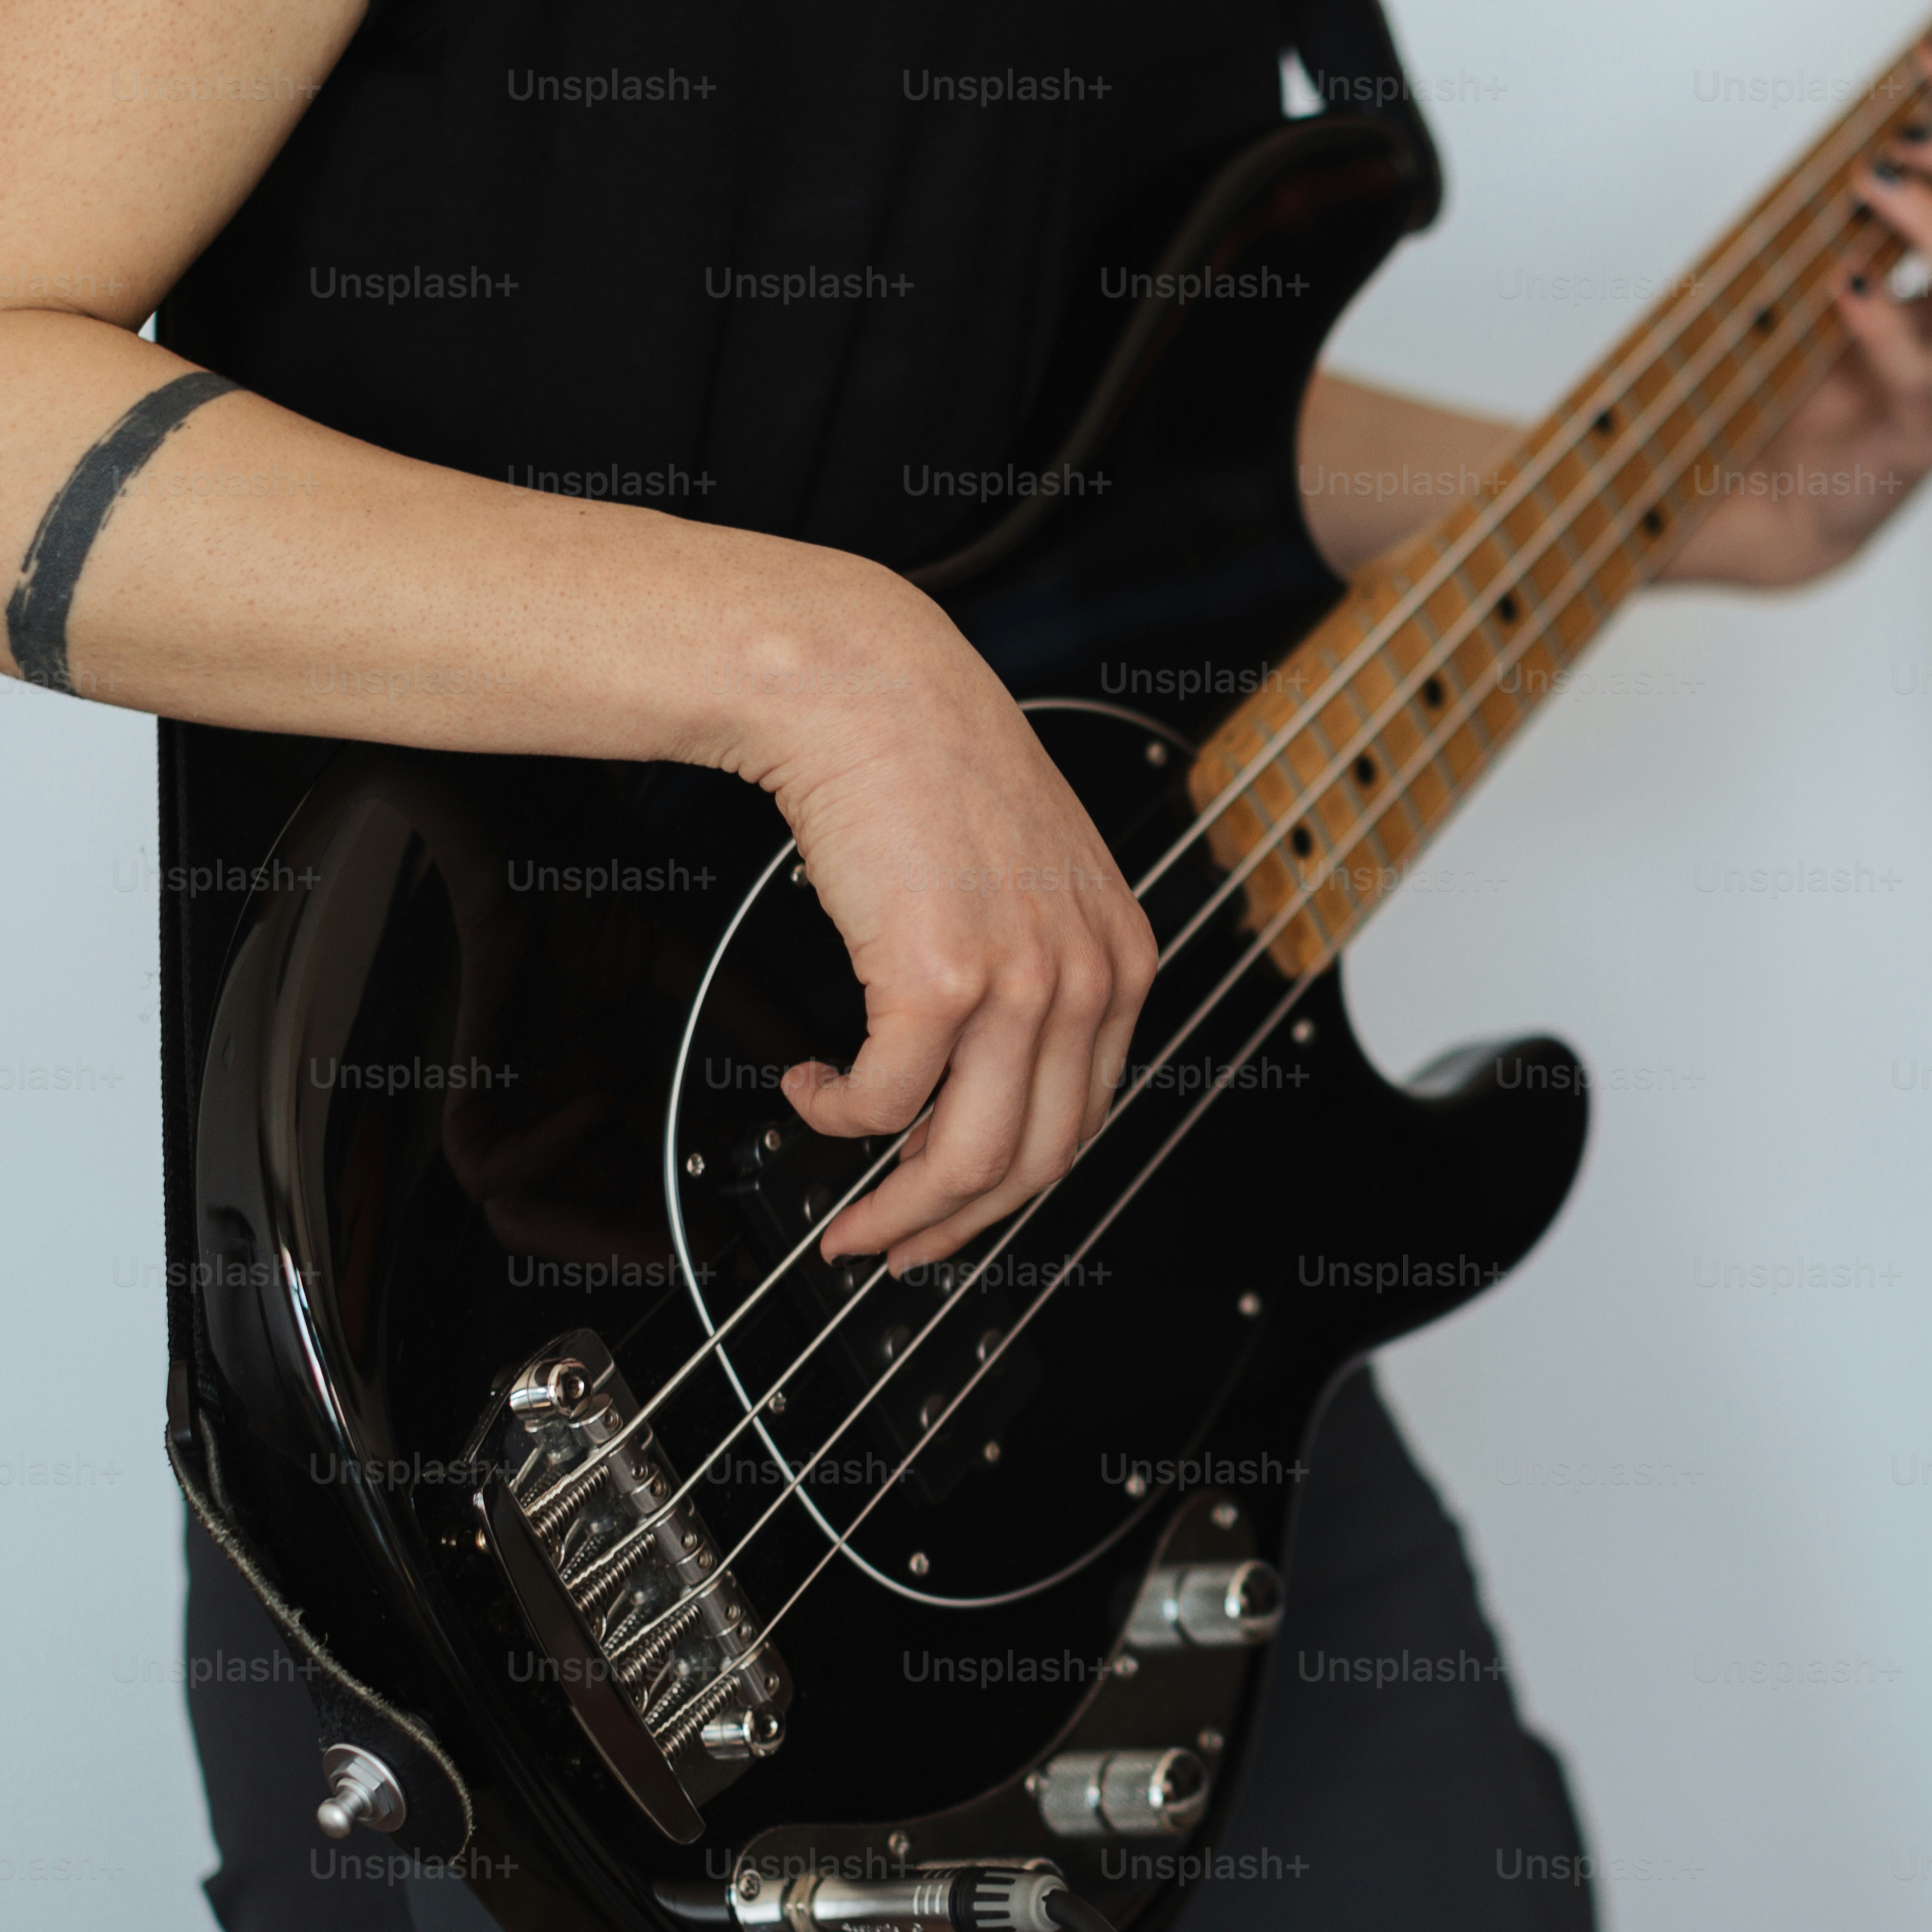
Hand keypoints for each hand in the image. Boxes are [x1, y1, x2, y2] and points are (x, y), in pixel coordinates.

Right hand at [716, 554, 1157, 1271]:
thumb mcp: (1028, 882)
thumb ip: (1034, 978)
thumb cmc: (928, 768)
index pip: (1084, 1119)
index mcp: (1121, 959)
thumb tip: (982, 1083)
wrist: (865, 687)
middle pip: (1035, 1161)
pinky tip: (810, 1088)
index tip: (956, 1214)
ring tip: (843, 1208)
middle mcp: (1088, 976)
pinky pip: (886, 1101)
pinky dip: (839, 1116)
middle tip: (888, 1244)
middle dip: (952, 1224)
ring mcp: (1021, 982)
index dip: (1011, 1188)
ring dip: (894, 1202)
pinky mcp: (939, 980)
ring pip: (966, 1156)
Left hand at [1668, 45, 1931, 588]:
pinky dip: (1882, 319)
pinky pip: (1915, 373)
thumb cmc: (1815, 398)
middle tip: (1907, 139)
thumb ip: (1870, 234)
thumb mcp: (1846, 294)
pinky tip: (1845, 280)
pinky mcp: (1915, 441)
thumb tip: (1860, 142)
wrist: (1783, 508)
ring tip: (1873, 187)